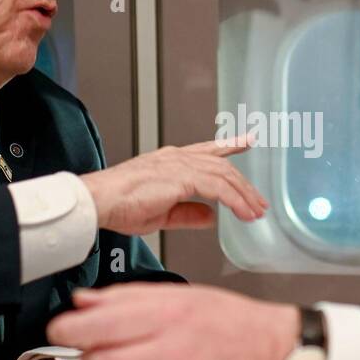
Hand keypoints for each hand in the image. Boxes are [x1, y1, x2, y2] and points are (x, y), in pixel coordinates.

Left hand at [47, 284, 299, 359]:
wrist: (270, 356)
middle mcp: (168, 352)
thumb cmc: (227, 322)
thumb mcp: (178, 294)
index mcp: (166, 315)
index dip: (66, 329)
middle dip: (91, 356)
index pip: (95, 326)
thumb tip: (83, 302)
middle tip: (104, 349)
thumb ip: (125, 298)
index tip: (63, 329)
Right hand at [80, 140, 267, 235]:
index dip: (230, 146)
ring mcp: (180, 165)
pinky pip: (218, 188)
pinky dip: (235, 201)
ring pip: (224, 176)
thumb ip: (187, 213)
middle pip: (222, 166)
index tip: (247, 141)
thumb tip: (209, 217)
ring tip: (255, 211)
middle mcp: (178, 158)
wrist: (100, 201)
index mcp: (171, 161)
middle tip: (259, 201)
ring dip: (243, 195)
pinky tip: (243, 213)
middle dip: (244, 184)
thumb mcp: (161, 213)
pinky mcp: (182, 177)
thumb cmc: (119, 206)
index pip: (207, 151)